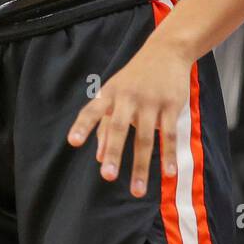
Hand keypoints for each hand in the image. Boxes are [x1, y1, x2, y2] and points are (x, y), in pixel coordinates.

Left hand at [67, 36, 192, 196]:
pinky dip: (168, 155)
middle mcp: (128, 97)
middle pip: (119, 127)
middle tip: (108, 177)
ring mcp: (150, 101)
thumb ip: (105, 125)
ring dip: (141, 166)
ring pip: (145, 138)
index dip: (82, 126)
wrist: (166, 51)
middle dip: (114, 152)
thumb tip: (98, 157)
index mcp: (110, 94)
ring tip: (137, 191)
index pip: (92, 110)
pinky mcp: (171, 105)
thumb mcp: (116, 94)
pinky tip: (168, 173)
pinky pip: (168, 134)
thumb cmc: (135, 77)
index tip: (73, 143)